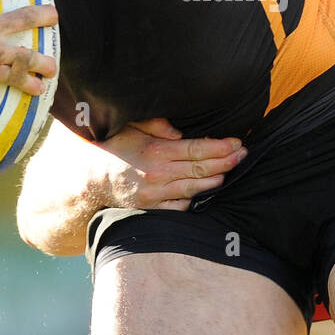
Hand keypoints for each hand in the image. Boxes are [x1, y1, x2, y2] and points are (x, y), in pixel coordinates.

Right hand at [97, 118, 246, 210]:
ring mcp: (156, 195)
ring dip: (216, 180)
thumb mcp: (133, 127)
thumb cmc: (116, 148)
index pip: (196, 149)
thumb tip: (180, 132)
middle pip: (201, 169)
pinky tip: (207, 190)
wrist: (92, 180)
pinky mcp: (152, 209)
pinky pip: (181, 206)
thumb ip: (157, 125)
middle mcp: (158, 174)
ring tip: (231, 171)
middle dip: (226, 161)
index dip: (220, 147)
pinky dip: (196, 198)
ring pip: (195, 189)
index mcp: (156, 151)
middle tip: (243, 155)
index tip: (236, 143)